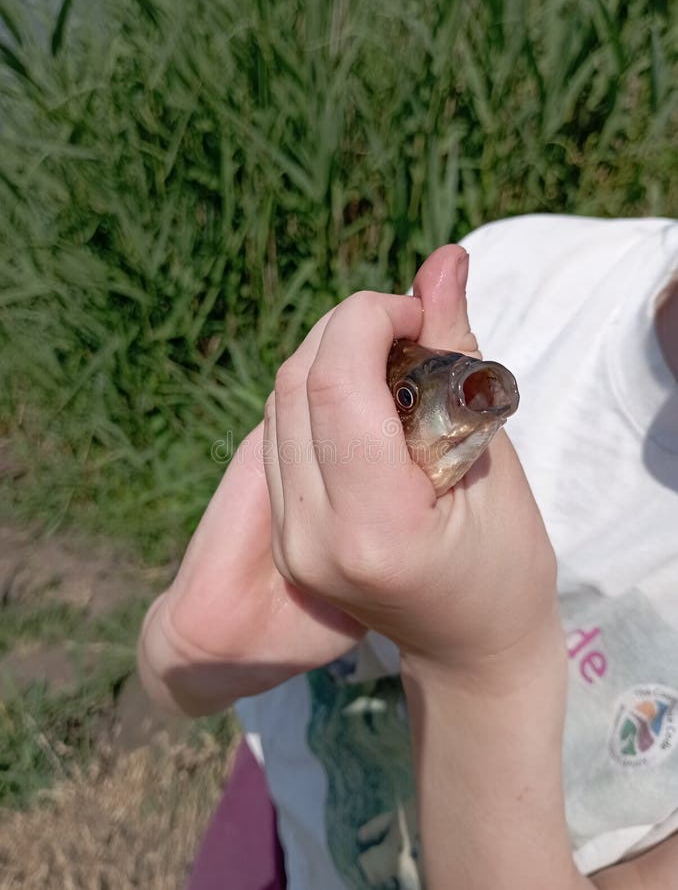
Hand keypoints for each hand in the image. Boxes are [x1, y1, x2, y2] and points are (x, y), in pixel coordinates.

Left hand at [265, 245, 558, 680]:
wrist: (470, 650)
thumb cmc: (506, 565)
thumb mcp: (495, 460)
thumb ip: (460, 358)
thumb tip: (445, 260)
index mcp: (376, 529)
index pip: (336, 386)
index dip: (368, 319)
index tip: (417, 312)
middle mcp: (313, 539)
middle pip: (296, 386)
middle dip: (347, 329)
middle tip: (408, 329)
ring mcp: (290, 543)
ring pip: (278, 405)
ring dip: (329, 358)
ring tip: (392, 364)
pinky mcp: (283, 538)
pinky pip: (279, 436)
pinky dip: (316, 395)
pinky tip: (363, 400)